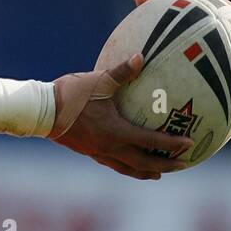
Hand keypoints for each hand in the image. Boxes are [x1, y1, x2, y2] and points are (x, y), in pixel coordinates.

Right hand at [51, 53, 190, 179]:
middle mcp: (110, 148)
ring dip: (145, 171)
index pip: (151, 142)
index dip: (172, 145)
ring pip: (128, 169)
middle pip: (143, 164)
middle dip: (165, 166)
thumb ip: (122, 71)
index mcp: (116, 133)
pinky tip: (128, 161)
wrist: (41, 112)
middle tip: (183, 165)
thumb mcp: (98, 80)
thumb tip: (142, 56)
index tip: (189, 145)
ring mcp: (99, 153)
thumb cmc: (70, 96)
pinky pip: (114, 164)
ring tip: (157, 173)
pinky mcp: (89, 152)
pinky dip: (127, 166)